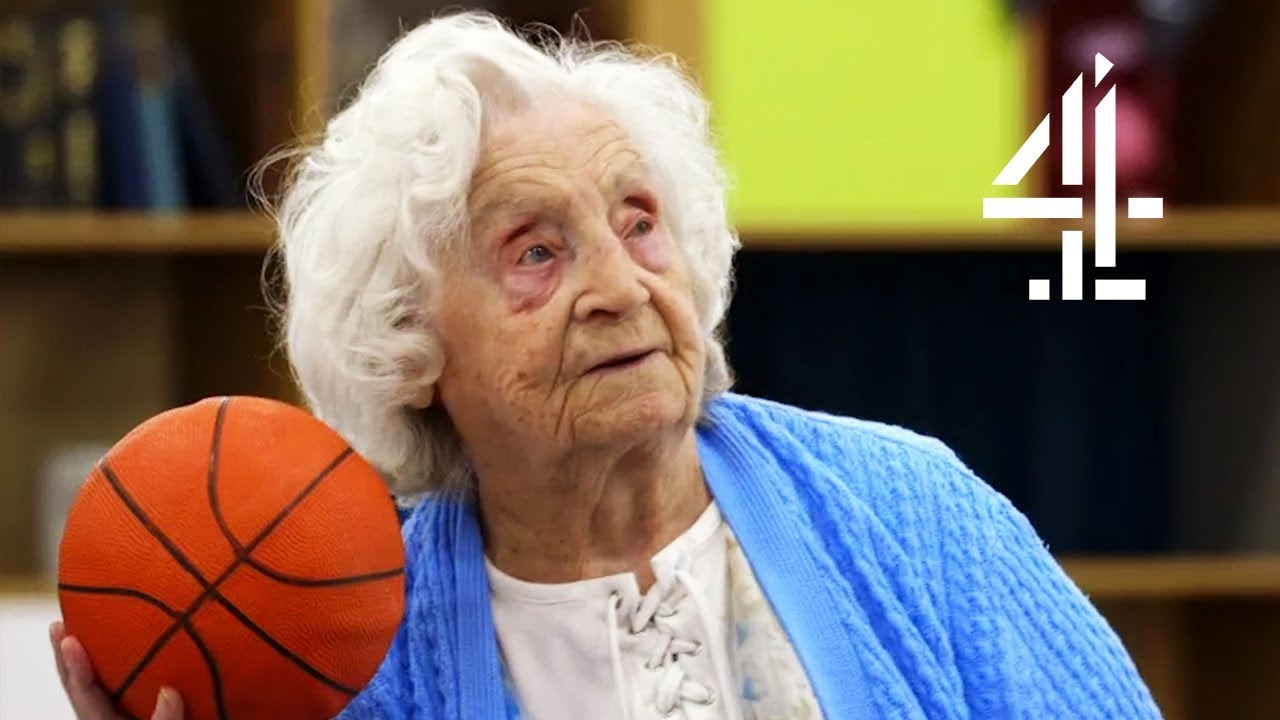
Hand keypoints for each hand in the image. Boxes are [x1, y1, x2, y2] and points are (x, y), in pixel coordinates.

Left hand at [50, 621, 183, 719]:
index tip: (68, 641)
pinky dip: (105, 672)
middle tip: (58, 625)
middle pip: (77, 688)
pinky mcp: (123, 718)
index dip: (75, 667)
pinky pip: (110, 692)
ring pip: (90, 690)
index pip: (85, 695)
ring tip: (79, 633)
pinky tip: (118, 656)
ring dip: (82, 663)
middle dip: (66, 658)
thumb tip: (168, 690)